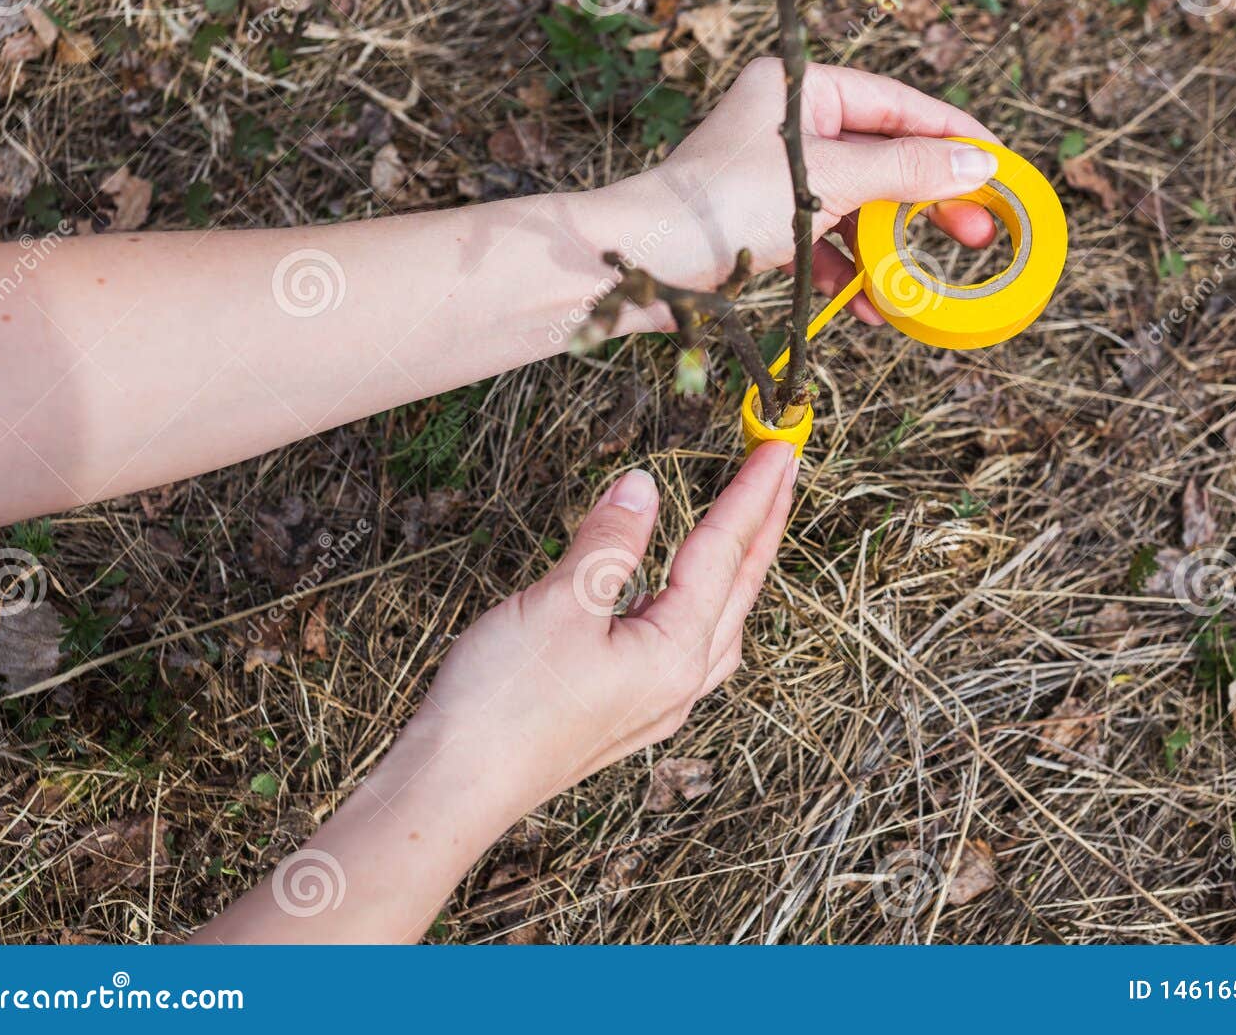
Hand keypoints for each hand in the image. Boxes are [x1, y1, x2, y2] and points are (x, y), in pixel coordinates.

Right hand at [406, 442, 797, 832]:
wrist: (452, 790)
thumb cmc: (501, 705)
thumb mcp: (558, 604)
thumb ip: (608, 542)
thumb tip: (643, 488)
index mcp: (675, 654)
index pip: (725, 552)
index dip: (751, 492)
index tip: (780, 445)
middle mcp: (679, 683)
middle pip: (740, 588)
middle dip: (763, 526)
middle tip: (783, 472)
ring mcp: (655, 704)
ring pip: (719, 623)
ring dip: (737, 569)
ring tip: (749, 527)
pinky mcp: (624, 713)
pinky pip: (684, 647)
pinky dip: (696, 605)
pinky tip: (673, 594)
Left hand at [622, 59, 1003, 321]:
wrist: (640, 265)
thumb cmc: (722, 204)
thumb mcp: (828, 180)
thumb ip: (907, 173)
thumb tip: (979, 165)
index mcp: (799, 91)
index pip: (896, 104)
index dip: (951, 136)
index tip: (997, 167)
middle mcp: (789, 126)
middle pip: (881, 158)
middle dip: (928, 203)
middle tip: (977, 235)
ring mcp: (776, 178)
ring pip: (855, 207)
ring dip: (890, 247)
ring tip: (923, 281)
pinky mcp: (764, 227)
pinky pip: (823, 243)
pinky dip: (849, 272)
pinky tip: (872, 306)